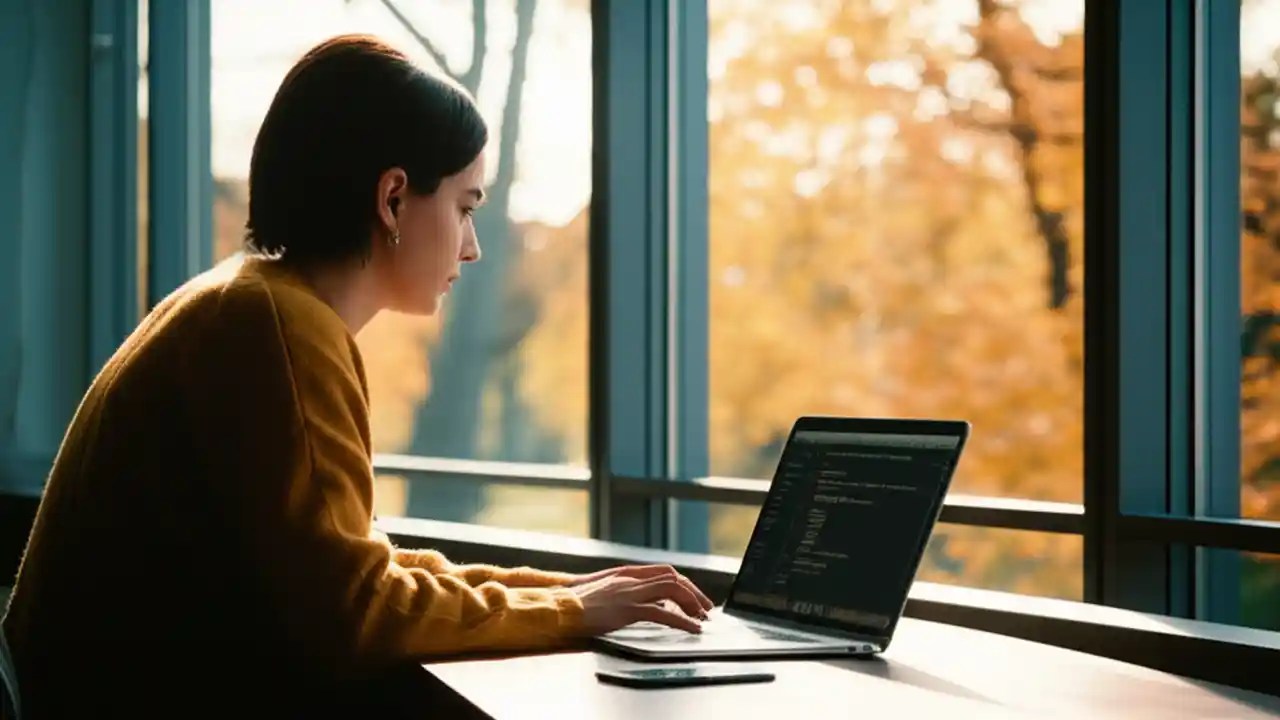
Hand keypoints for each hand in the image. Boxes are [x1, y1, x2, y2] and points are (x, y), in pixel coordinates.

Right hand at [569, 565, 714, 635]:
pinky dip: (682, 621)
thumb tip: (652, 606)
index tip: (694, 597)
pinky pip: (663, 613)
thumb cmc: (578, 605)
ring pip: (672, 590)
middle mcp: (631, 579)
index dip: (684, 583)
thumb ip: (628, 594)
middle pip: (673, 578)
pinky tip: (691, 629)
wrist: (560, 608)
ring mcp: (629, 592)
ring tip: (701, 619)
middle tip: (705, 609)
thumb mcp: (606, 594)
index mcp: (626, 574)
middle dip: (694, 592)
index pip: (665, 571)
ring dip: (692, 604)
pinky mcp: (627, 609)